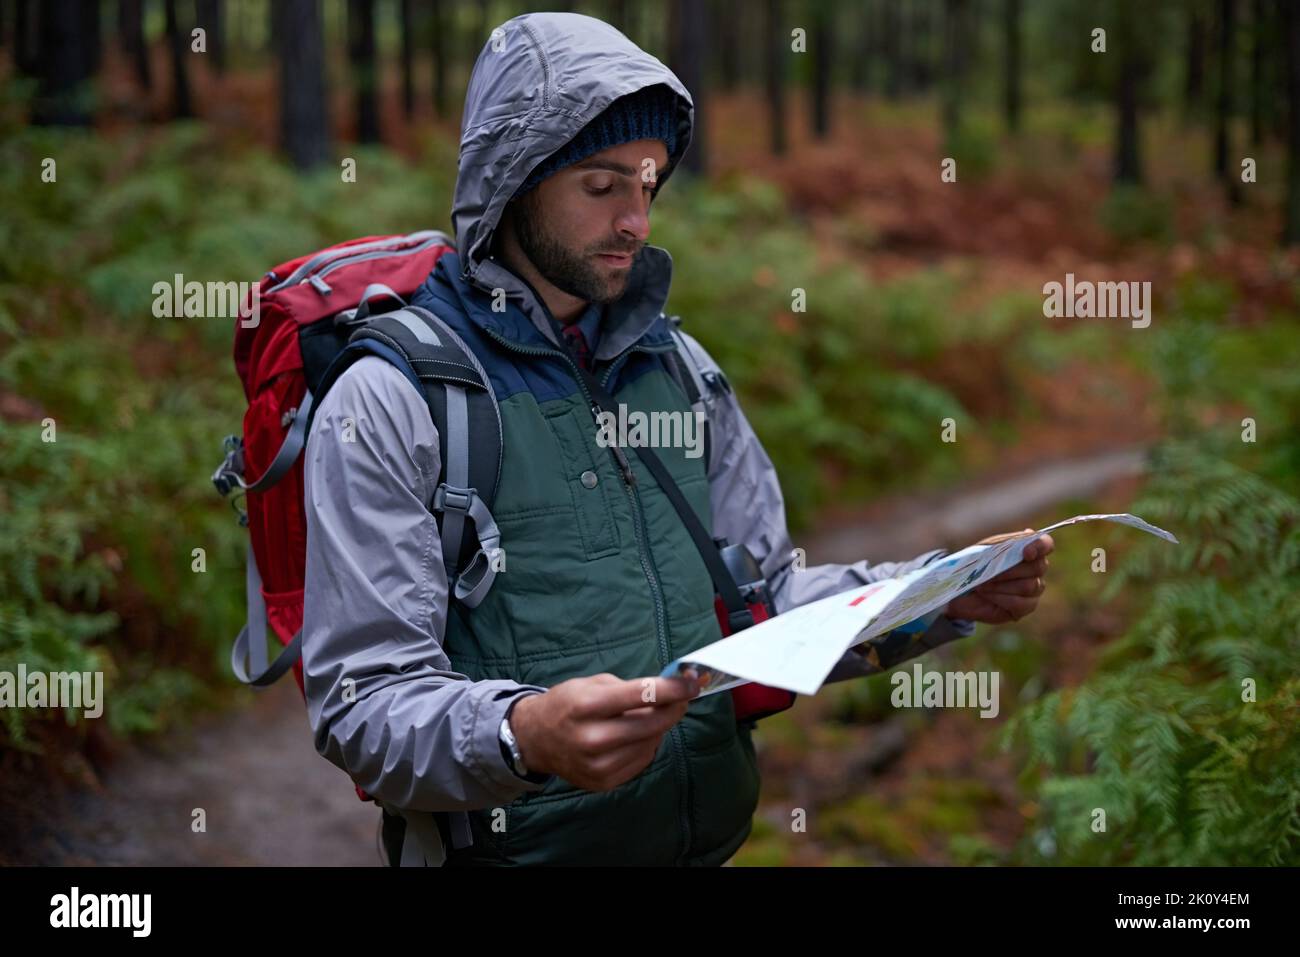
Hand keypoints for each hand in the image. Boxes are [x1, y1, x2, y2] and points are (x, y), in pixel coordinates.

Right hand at [508, 671, 699, 791]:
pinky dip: (646, 745)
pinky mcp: (602, 782)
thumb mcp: (592, 684)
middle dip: (673, 708)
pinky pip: (641, 761)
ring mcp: (597, 765)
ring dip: (659, 728)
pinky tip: (637, 736)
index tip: (693, 683)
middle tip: (682, 698)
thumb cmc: (567, 703)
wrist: (535, 738)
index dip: (672, 689)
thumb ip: (630, 689)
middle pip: (651, 723)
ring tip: (650, 716)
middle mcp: (592, 738)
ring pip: (650, 744)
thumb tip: (670, 694)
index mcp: (587, 706)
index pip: (641, 695)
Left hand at [944, 530, 1054, 623]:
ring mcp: (1035, 589)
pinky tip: (987, 594)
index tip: (1025, 553)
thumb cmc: (976, 564)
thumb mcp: (987, 549)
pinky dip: (1000, 598)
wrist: (960, 588)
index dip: (1040, 547)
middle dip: (1010, 570)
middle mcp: (1036, 569)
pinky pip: (1020, 603)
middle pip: (1038, 567)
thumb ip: (1009, 542)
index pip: (1046, 544)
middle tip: (988, 573)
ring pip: (1029, 586)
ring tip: (982, 584)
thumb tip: (1029, 533)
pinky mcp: (1026, 607)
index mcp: (1028, 549)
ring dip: (1001, 585)